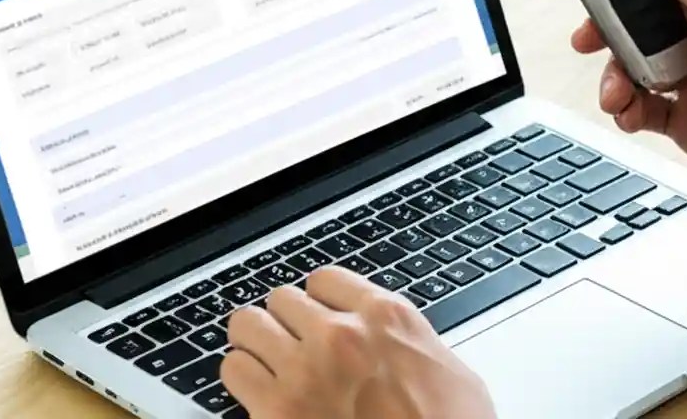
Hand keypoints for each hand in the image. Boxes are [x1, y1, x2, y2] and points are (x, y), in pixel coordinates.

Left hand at [222, 266, 495, 418]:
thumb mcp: (452, 376)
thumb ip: (413, 345)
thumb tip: (400, 346)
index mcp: (387, 319)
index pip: (325, 280)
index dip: (318, 303)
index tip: (318, 319)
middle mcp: (341, 335)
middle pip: (281, 298)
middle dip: (285, 323)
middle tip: (292, 347)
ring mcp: (305, 370)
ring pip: (248, 324)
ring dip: (256, 344)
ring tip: (267, 364)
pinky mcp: (276, 410)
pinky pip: (234, 369)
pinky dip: (243, 378)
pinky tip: (260, 394)